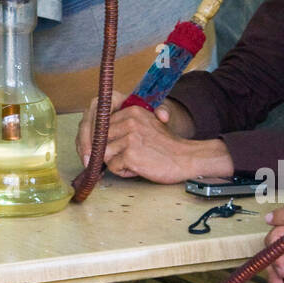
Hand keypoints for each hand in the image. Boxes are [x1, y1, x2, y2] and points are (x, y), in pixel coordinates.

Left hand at [76, 92, 232, 183]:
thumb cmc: (165, 146)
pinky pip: (114, 168)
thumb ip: (124, 125)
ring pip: (105, 154)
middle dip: (105, 152)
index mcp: (132, 110)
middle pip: (100, 139)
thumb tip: (97, 135)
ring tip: (133, 163)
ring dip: (116, 163)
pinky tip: (137, 169)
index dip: (98, 138)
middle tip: (115, 159)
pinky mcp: (131, 155)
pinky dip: (123, 172)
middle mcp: (130, 121)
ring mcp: (130, 138)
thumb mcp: (146, 125)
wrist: (186, 158)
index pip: (102, 124)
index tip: (99, 149)